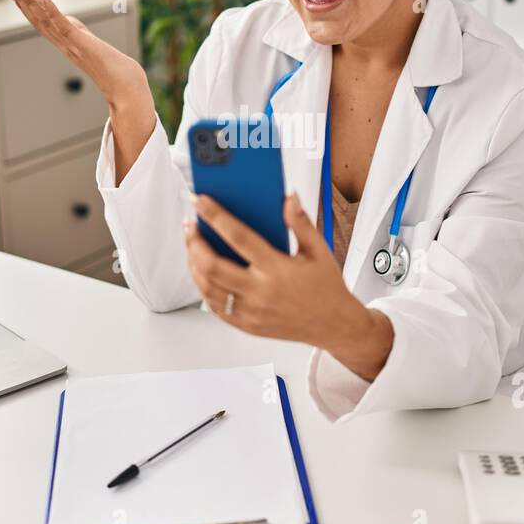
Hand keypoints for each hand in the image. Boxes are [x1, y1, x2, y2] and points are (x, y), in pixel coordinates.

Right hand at [3, 0, 147, 103]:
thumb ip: (77, 33)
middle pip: (36, 17)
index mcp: (63, 42)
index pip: (39, 20)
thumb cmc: (111, 69)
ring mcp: (70, 44)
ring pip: (44, 20)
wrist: (124, 85)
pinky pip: (63, 27)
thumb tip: (71, 24)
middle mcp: (62, 43)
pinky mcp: (81, 43)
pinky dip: (52, 13)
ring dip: (29, 0)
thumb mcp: (89, 44)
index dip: (24, 4)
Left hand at [182, 191, 394, 379]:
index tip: (200, 201)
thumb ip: (300, 222)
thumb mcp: (319, 250)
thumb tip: (288, 197)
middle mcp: (261, 292)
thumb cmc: (326, 286)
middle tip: (189, 225)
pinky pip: (214, 306)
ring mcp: (251, 312)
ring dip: (194, 264)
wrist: (335, 325)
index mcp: (278, 269)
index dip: (215, 217)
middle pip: (213, 266)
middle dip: (194, 242)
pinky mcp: (246, 326)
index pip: (238, 237)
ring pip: (208, 287)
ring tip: (192, 246)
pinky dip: (203, 287)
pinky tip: (201, 271)